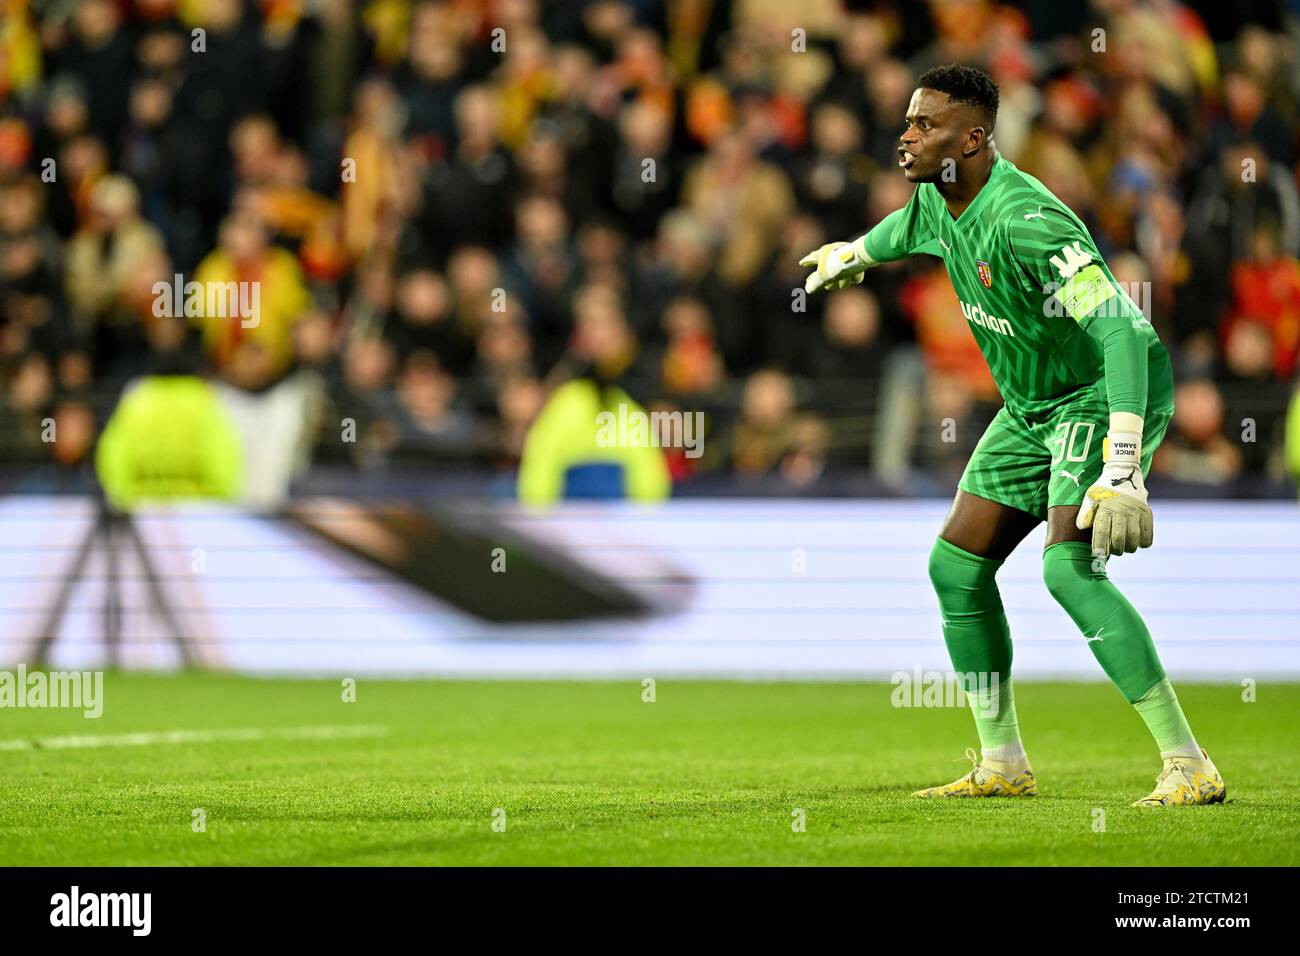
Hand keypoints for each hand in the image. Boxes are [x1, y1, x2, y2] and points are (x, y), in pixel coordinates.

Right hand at [799, 241, 870, 293]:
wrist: (859, 257)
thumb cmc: (838, 264)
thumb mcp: (823, 275)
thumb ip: (815, 283)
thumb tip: (808, 289)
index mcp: (825, 253)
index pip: (813, 258)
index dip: (807, 261)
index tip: (802, 263)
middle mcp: (836, 253)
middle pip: (830, 269)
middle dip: (829, 281)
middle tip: (827, 286)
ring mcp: (849, 258)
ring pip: (843, 276)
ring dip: (843, 281)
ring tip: (844, 279)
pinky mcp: (860, 263)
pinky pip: (855, 275)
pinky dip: (854, 277)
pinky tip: (855, 275)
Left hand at [1076, 430, 1151, 555]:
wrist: (1123, 472)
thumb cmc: (1103, 488)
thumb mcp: (1091, 497)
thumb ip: (1086, 512)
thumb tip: (1081, 527)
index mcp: (1105, 507)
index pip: (1102, 530)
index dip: (1100, 544)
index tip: (1099, 554)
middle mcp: (1121, 510)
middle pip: (1119, 537)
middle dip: (1115, 549)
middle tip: (1114, 552)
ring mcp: (1135, 511)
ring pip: (1134, 538)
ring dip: (1130, 547)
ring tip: (1125, 548)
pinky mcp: (1147, 512)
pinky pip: (1148, 533)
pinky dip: (1145, 542)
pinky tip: (1140, 544)